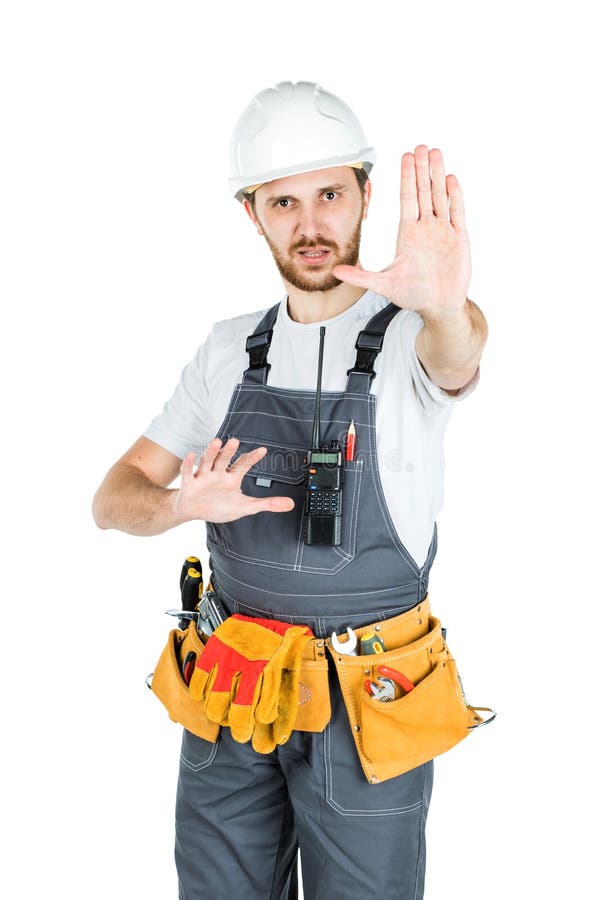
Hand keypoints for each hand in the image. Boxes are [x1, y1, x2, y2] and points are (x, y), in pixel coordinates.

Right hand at [173, 437, 294, 523]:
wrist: (194, 511)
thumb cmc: (218, 506)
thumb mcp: (245, 507)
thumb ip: (267, 504)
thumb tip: (290, 504)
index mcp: (232, 478)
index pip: (243, 464)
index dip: (252, 457)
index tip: (263, 450)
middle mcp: (218, 473)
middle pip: (225, 459)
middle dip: (230, 450)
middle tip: (236, 441)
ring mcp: (204, 476)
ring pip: (208, 461)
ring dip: (212, 452)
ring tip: (217, 442)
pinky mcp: (190, 482)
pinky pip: (188, 471)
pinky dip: (189, 463)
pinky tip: (191, 454)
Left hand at [334, 146, 470, 315]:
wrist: (438, 306)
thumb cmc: (413, 294)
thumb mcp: (384, 285)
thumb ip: (361, 276)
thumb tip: (337, 272)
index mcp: (407, 233)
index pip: (407, 199)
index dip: (406, 178)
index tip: (405, 157)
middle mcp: (425, 227)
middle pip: (423, 192)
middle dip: (422, 169)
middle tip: (420, 147)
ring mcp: (442, 231)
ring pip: (440, 197)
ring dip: (438, 176)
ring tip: (436, 153)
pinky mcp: (458, 239)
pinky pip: (457, 213)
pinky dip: (455, 197)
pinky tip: (451, 179)